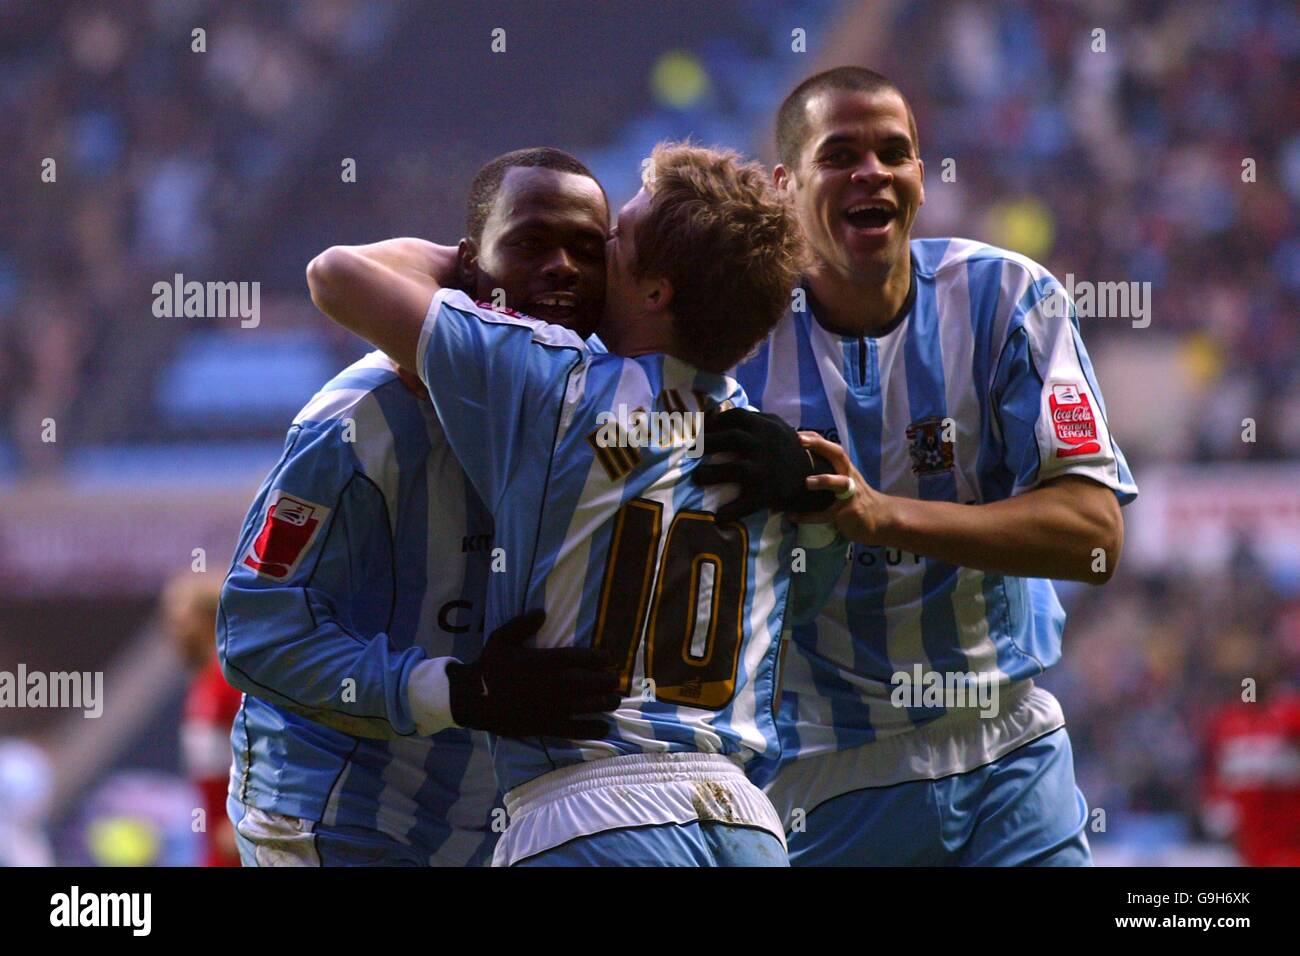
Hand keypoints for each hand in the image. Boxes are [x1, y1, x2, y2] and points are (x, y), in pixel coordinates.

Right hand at [448, 609, 620, 737]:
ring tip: (615, 700)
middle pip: (594, 681)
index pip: (585, 657)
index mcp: (549, 660)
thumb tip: (542, 612)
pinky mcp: (549, 725)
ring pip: (591, 705)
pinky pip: (577, 729)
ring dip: (607, 702)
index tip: (611, 659)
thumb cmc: (489, 666)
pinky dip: (594, 728)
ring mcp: (555, 706)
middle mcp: (557, 683)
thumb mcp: (502, 637)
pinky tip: (604, 727)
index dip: (602, 658)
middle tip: (616, 680)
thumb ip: (523, 623)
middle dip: (609, 680)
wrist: (475, 698)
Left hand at [691, 408, 836, 522]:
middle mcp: (764, 445)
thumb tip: (721, 412)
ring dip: (708, 474)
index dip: (715, 422)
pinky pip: (744, 504)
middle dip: (705, 444)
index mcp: (767, 427)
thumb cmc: (792, 451)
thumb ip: (757, 420)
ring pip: (731, 469)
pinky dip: (729, 511)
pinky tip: (717, 516)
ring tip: (697, 478)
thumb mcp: (778, 428)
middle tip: (692, 452)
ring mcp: (765, 469)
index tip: (704, 431)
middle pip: (728, 439)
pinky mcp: (768, 492)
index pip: (735, 416)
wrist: (817, 476)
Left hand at [793, 432, 894, 544]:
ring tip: (807, 482)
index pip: (832, 447)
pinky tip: (792, 516)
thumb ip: (828, 473)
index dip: (816, 438)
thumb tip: (798, 469)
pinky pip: (827, 514)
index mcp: (846, 468)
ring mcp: (851, 494)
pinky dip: (808, 516)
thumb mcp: (845, 482)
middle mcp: (849, 476)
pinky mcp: (850, 512)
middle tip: (800, 441)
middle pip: (838, 455)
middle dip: (820, 445)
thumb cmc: (856, 498)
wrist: (881, 518)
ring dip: (824, 480)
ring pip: (840, 483)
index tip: (796, 433)